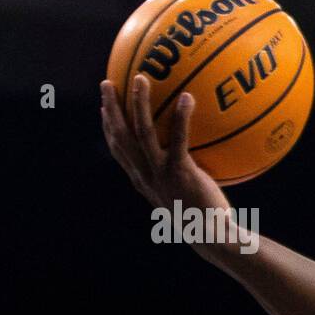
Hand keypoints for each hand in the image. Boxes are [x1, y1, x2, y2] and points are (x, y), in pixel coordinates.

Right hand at [99, 74, 229, 212]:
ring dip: (138, 103)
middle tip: (107, 83)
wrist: (210, 236)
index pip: (118, 150)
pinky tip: (188, 98)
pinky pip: (179, 139)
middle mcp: (145, 175)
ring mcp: (161, 173)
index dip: (108, 128)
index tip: (104, 109)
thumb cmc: (202, 218)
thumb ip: (178, 178)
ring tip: (140, 79)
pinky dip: (181, 117)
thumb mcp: (182, 197)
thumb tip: (189, 162)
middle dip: (111, 108)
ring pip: (142, 132)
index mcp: (142, 181)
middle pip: (120, 136)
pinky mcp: (180, 172)